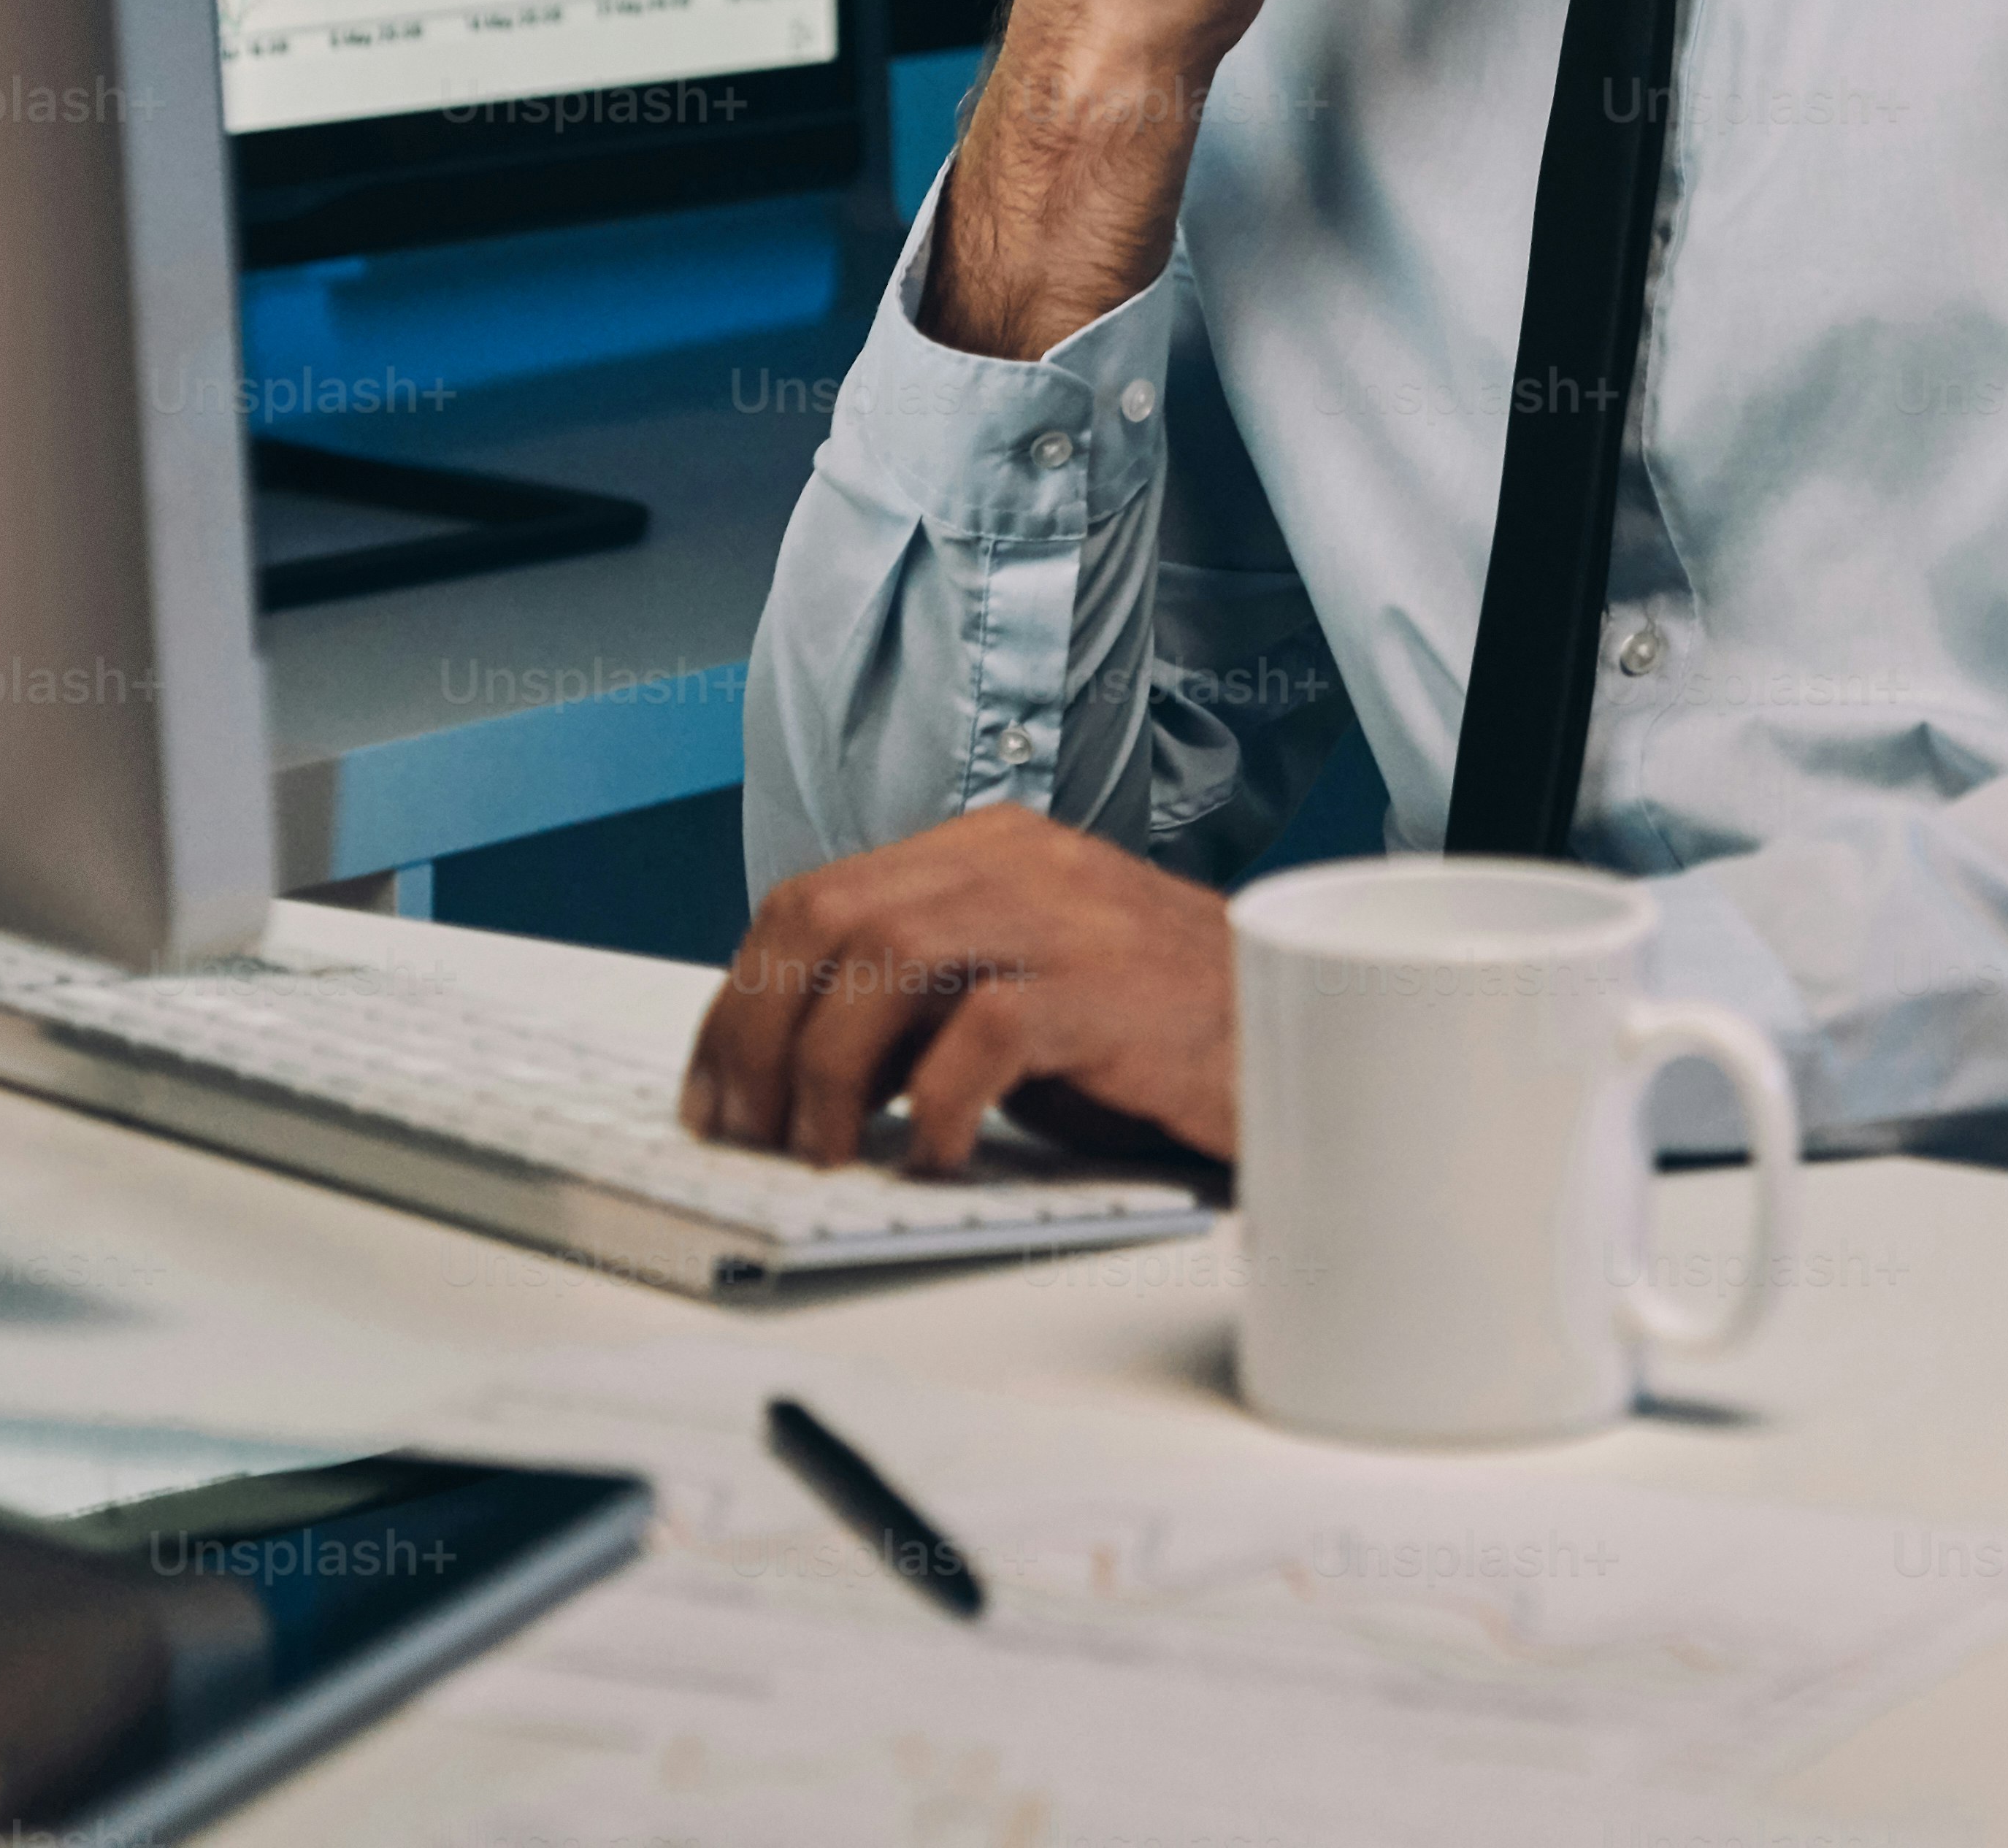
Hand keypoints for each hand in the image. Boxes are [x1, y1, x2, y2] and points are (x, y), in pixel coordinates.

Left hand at [677, 805, 1240, 1170]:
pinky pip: (986, 1033)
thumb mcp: (1016, 993)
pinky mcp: (1112, 990)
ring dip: (828, 1071)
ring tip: (827, 1154)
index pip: (812, 899)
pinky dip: (937, 1103)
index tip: (711, 1095)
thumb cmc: (1153, 1032)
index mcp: (985, 850)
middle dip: (758, 1036)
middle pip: (828, 919)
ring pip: (886, 958)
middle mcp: (1017, 863)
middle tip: (750, 1135)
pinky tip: (934, 1156)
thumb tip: (789, 1078)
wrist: (1296, 1034)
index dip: (737, 1004)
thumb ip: (918, 1002)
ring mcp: (1066, 919)